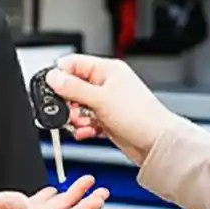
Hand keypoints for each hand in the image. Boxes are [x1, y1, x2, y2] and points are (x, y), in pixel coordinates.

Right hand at [44, 54, 181, 163]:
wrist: (157, 144)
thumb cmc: (140, 117)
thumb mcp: (100, 99)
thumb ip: (73, 88)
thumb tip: (53, 77)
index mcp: (107, 69)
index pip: (73, 64)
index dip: (60, 76)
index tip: (52, 90)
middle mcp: (106, 84)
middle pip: (73, 86)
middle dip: (66, 101)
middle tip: (66, 112)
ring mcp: (107, 102)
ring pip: (78, 105)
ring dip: (74, 117)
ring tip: (80, 123)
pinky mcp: (107, 120)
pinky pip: (86, 120)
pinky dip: (83, 127)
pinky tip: (85, 131)